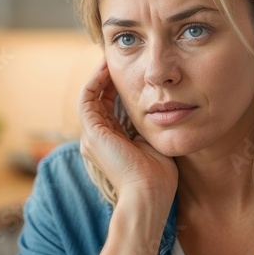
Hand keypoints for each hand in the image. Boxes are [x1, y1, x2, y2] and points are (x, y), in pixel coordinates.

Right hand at [78, 60, 178, 211]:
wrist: (149, 194)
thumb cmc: (158, 177)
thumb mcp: (155, 144)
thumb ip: (152, 128)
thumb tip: (165, 110)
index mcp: (112, 143)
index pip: (111, 108)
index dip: (119, 89)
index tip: (132, 73)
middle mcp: (98, 139)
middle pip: (99, 100)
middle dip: (108, 80)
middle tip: (119, 61)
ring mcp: (92, 137)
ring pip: (90, 97)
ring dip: (100, 77)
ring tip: (111, 60)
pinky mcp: (92, 133)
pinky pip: (87, 99)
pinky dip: (95, 82)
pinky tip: (107, 69)